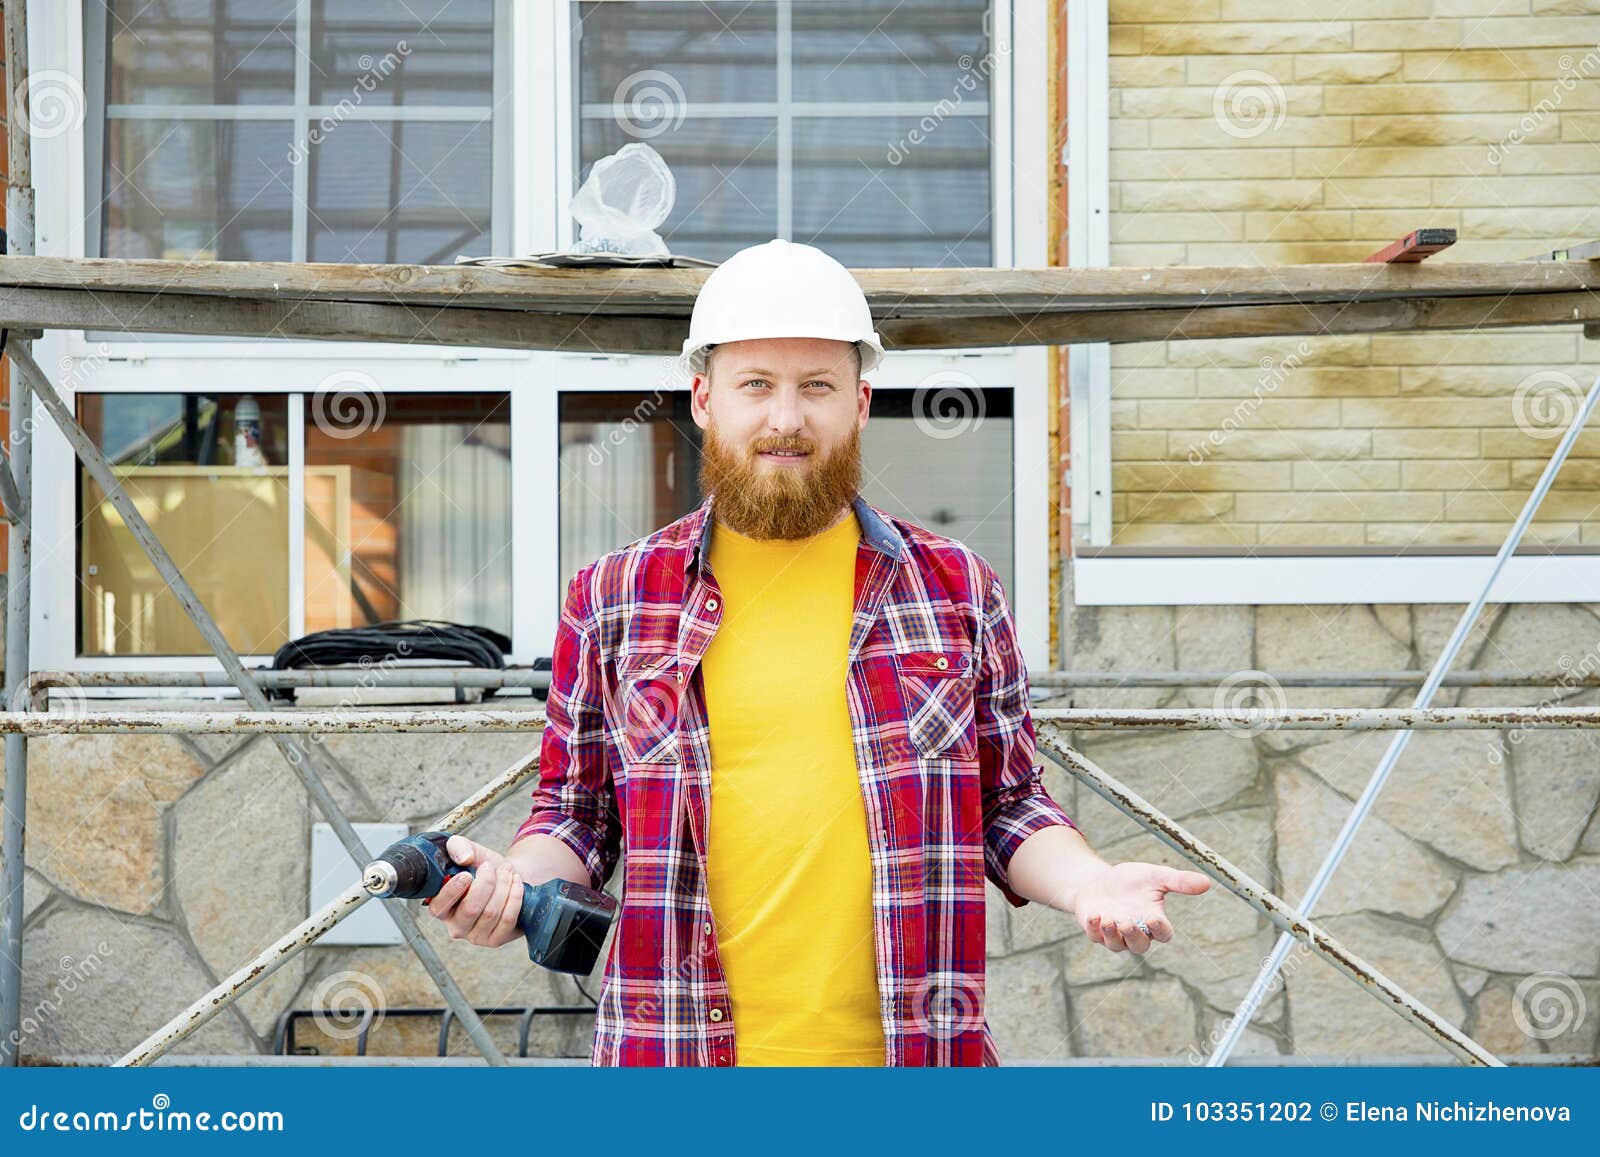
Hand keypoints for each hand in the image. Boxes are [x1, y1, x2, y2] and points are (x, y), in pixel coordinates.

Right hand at [420, 835, 525, 948]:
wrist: (510, 877)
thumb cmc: (484, 867)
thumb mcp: (470, 851)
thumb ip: (458, 846)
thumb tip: (464, 858)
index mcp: (442, 906)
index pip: (438, 907)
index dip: (452, 891)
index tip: (467, 875)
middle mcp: (456, 925)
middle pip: (470, 909)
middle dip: (486, 883)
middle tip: (491, 867)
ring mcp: (476, 936)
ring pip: (491, 913)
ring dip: (503, 886)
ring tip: (507, 871)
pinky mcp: (496, 939)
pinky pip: (507, 920)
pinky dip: (515, 898)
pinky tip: (516, 883)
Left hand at [1072, 861, 1211, 954]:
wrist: (1099, 881)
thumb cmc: (1130, 881)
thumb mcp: (1154, 876)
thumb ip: (1178, 881)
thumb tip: (1207, 882)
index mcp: (1153, 921)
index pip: (1162, 934)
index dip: (1159, 929)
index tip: (1153, 917)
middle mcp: (1135, 933)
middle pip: (1140, 946)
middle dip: (1134, 936)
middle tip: (1127, 922)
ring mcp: (1114, 935)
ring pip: (1117, 945)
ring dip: (1113, 934)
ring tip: (1109, 919)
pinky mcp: (1095, 932)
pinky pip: (1095, 936)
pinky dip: (1094, 928)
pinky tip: (1094, 915)